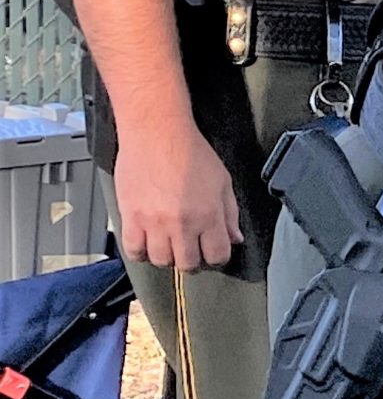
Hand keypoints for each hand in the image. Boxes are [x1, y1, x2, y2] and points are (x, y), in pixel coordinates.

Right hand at [114, 122, 241, 270]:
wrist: (157, 134)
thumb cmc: (190, 152)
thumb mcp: (222, 181)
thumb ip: (230, 213)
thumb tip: (235, 238)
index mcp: (209, 215)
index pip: (218, 255)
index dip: (217, 257)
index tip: (213, 251)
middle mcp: (182, 224)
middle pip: (187, 264)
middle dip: (192, 260)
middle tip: (190, 248)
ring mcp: (154, 223)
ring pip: (160, 261)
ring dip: (167, 257)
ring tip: (169, 243)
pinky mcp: (131, 218)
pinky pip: (134, 251)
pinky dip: (141, 252)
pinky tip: (148, 242)